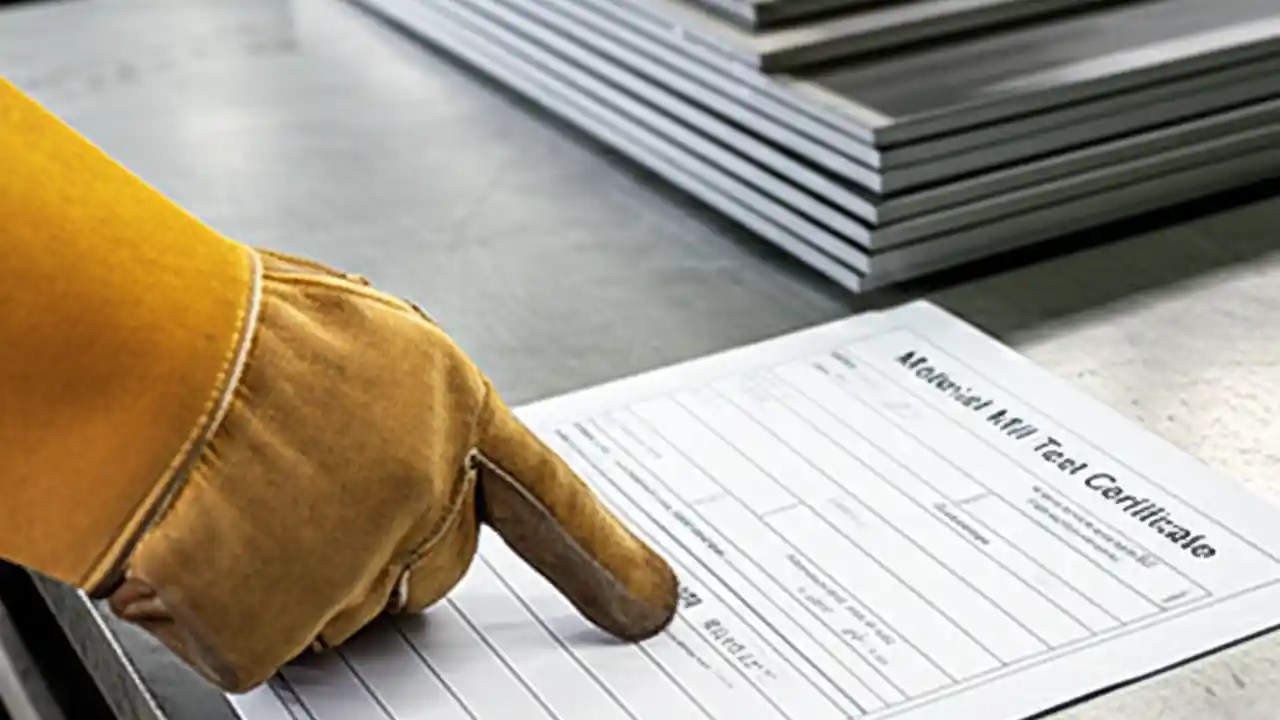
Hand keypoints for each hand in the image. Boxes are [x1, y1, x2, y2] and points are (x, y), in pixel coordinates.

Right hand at [102, 248, 677, 691]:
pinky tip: (199, 546)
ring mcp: (364, 556)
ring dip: (295, 572)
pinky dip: (225, 609)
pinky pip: (270, 641)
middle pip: (438, 563)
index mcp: (447, 401)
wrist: (127, 349)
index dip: (601, 554)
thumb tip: (385, 454)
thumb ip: (390, 401)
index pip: (549, 498)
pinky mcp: (287, 618)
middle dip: (379, 547)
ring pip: (350, 605)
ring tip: (231, 497)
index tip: (648, 603)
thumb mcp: (342, 329)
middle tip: (296, 494)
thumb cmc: (215, 322)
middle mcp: (425, 483)